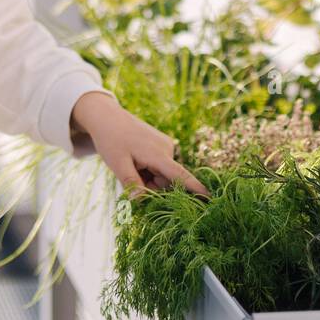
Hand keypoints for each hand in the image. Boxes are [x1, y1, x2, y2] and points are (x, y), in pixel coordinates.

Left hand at [70, 91, 208, 199]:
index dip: (195, 188)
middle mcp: (167, 148)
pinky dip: (148, 168)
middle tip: (128, 176)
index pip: (180, 175)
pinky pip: (159, 166)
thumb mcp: (117, 164)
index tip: (211, 198)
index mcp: (158, 154)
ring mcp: (165, 145)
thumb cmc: (111, 140)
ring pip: (161, 174)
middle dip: (150, 185)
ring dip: (147, 177)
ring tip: (130, 164)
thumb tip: (141, 202)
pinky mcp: (162, 144)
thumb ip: (132, 184)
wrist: (108, 117)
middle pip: (166, 181)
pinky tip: (134, 159)